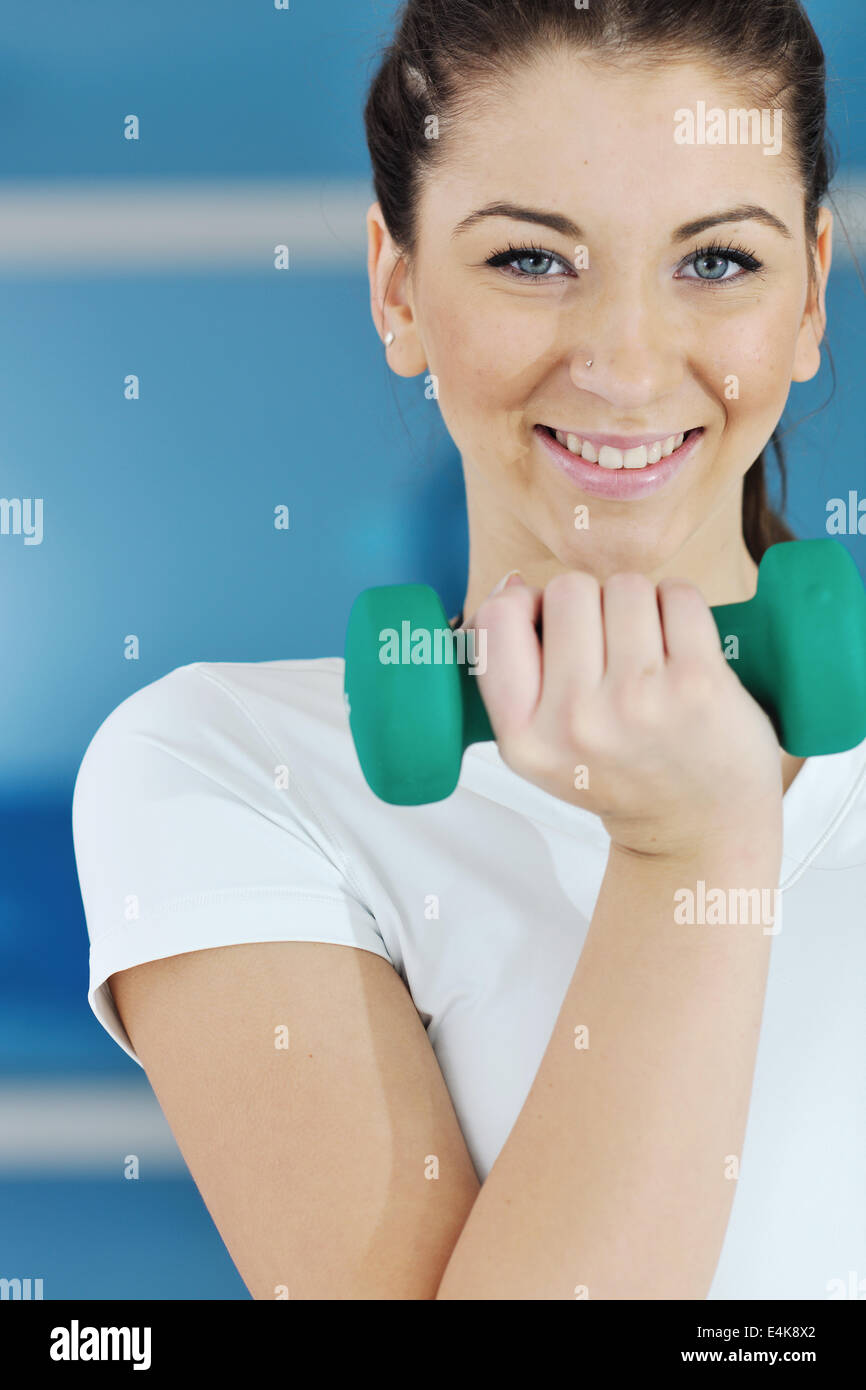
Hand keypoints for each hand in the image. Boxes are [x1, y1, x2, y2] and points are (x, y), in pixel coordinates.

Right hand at [464, 570, 783, 860]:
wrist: (697, 828)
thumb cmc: (620, 773)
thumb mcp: (540, 746)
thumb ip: (512, 672)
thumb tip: (516, 582)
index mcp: (523, 738)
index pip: (496, 620)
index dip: (523, 604)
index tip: (549, 623)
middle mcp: (575, 721)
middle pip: (568, 590)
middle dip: (591, 603)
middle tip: (610, 646)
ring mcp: (637, 701)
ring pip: (625, 586)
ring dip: (639, 605)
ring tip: (647, 650)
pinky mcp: (697, 684)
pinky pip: (679, 594)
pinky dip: (680, 607)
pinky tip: (681, 645)